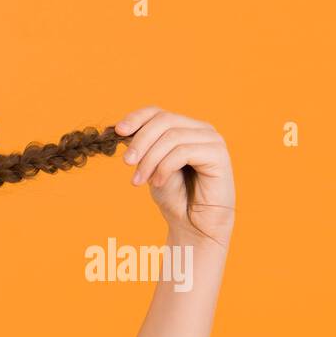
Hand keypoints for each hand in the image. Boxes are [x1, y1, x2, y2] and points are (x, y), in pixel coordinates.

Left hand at [114, 106, 234, 250]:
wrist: (193, 224)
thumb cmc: (174, 196)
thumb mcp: (151, 167)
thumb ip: (143, 148)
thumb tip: (121, 130)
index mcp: (184, 128)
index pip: (157, 112)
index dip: (136, 118)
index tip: (117, 132)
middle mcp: (200, 129)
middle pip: (163, 121)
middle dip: (140, 142)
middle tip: (127, 164)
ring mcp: (211, 140)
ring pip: (172, 137)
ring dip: (150, 160)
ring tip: (139, 181)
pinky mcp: (218, 154)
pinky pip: (183, 152)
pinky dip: (164, 167)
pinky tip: (158, 183)